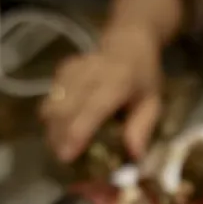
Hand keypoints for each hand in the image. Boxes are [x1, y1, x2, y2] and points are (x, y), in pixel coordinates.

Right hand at [39, 27, 163, 162]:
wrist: (129, 43)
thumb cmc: (144, 78)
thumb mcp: (153, 103)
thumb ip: (142, 129)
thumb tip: (134, 157)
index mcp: (117, 81)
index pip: (91, 108)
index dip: (76, 132)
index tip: (67, 156)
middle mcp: (90, 73)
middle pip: (63, 109)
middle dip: (58, 138)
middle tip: (63, 160)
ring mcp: (72, 70)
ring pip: (51, 105)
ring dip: (52, 130)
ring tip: (61, 147)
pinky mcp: (61, 71)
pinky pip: (49, 99)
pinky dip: (52, 117)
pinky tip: (62, 128)